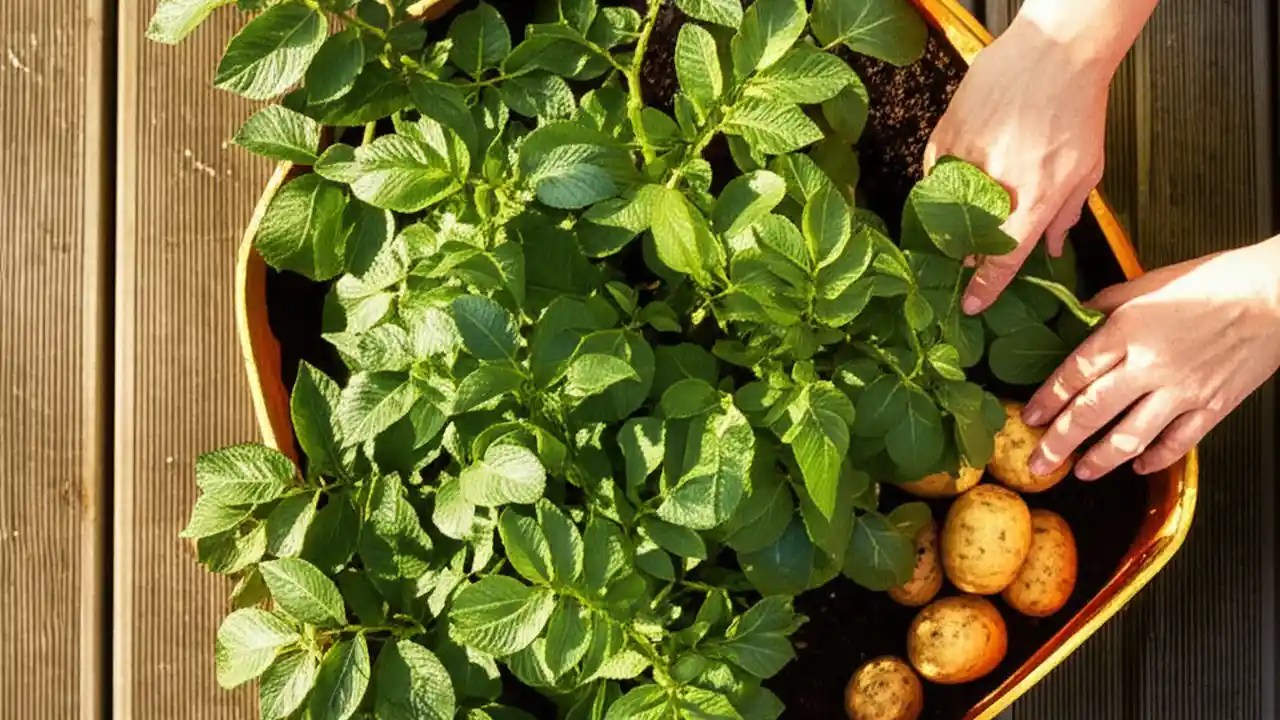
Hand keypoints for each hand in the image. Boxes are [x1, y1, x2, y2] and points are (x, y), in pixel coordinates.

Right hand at [925, 17, 1112, 313]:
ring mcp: (968, 158)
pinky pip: (934, 172)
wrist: (1056, 52)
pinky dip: (943, 181)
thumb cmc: (1077, 104)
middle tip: (973, 250)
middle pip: (971, 238)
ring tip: (968, 207)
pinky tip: (960, 175)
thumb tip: (1052, 247)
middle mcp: (998, 184)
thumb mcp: (1087, 167)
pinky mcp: (947, 133)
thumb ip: (1067, 212)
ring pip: (948, 207)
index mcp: (1035, 199)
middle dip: (971, 250)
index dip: (986, 288)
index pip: (1004, 260)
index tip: (971, 304)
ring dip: (956, 215)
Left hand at [1021, 239, 1279, 478]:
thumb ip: (1108, 304)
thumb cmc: (1216, 280)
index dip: (1047, 400)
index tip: (1029, 417)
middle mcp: (1149, 365)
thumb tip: (1079, 315)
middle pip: (1092, 412)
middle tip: (1039, 462)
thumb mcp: (1149, 282)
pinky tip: (1137, 466)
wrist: (1277, 293)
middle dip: (1059, 442)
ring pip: (1130, 437)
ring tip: (1081, 471)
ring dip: (1100, 460)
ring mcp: (1182, 391)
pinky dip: (1154, 459)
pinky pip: (1176, 443)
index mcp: (1127, 331)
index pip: (1073, 373)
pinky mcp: (1212, 407)